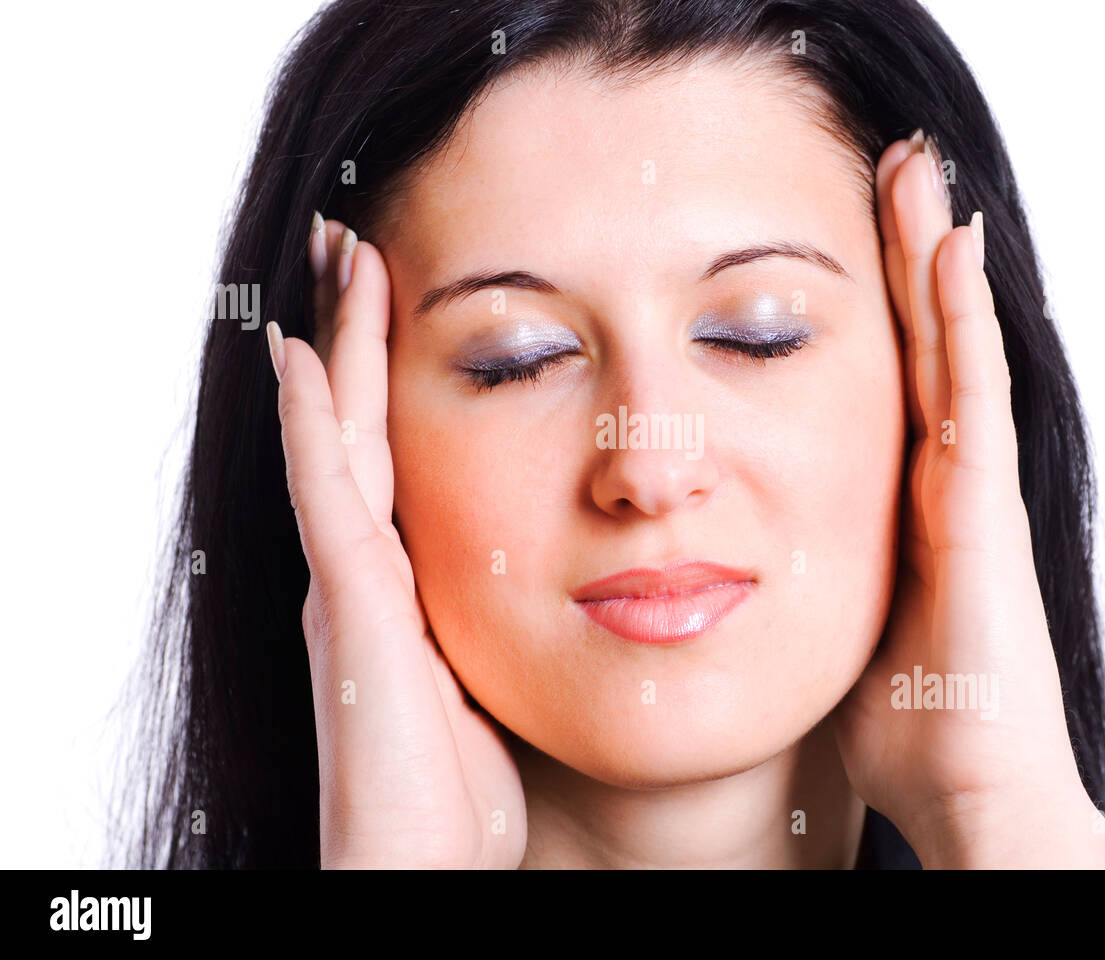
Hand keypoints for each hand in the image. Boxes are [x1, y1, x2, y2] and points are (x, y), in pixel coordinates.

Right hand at [267, 215, 524, 867]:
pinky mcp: (344, 600)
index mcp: (400, 583)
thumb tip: (559, 593)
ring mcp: (345, 579)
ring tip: (336, 258)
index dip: (388, 376)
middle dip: (354, 333)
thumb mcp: (492, 683)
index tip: (400, 299)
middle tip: (353, 247)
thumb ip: (501, 627)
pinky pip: (325, 488)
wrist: (420, 867)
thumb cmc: (462, 794)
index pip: (394, 452)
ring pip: (336, 433)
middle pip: (357, 422)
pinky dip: (308, 417)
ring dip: (335, 343)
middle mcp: (362, 568)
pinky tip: (298, 351)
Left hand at [832, 134, 1104, 867]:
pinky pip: (974, 393)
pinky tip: (953, 248)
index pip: (880, 380)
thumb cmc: (901, 724)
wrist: (965, 788)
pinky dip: (964, 319)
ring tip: (918, 172)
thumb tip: (723, 570)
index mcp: (897, 503)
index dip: (869, 307)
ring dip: (933, 259)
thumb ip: (790, 581)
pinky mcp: (984, 508)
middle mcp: (938, 481)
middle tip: (888, 168)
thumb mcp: (824, 625)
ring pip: (950, 349)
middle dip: (901, 257)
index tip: (839, 235)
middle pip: (915, 344)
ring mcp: (968, 488)